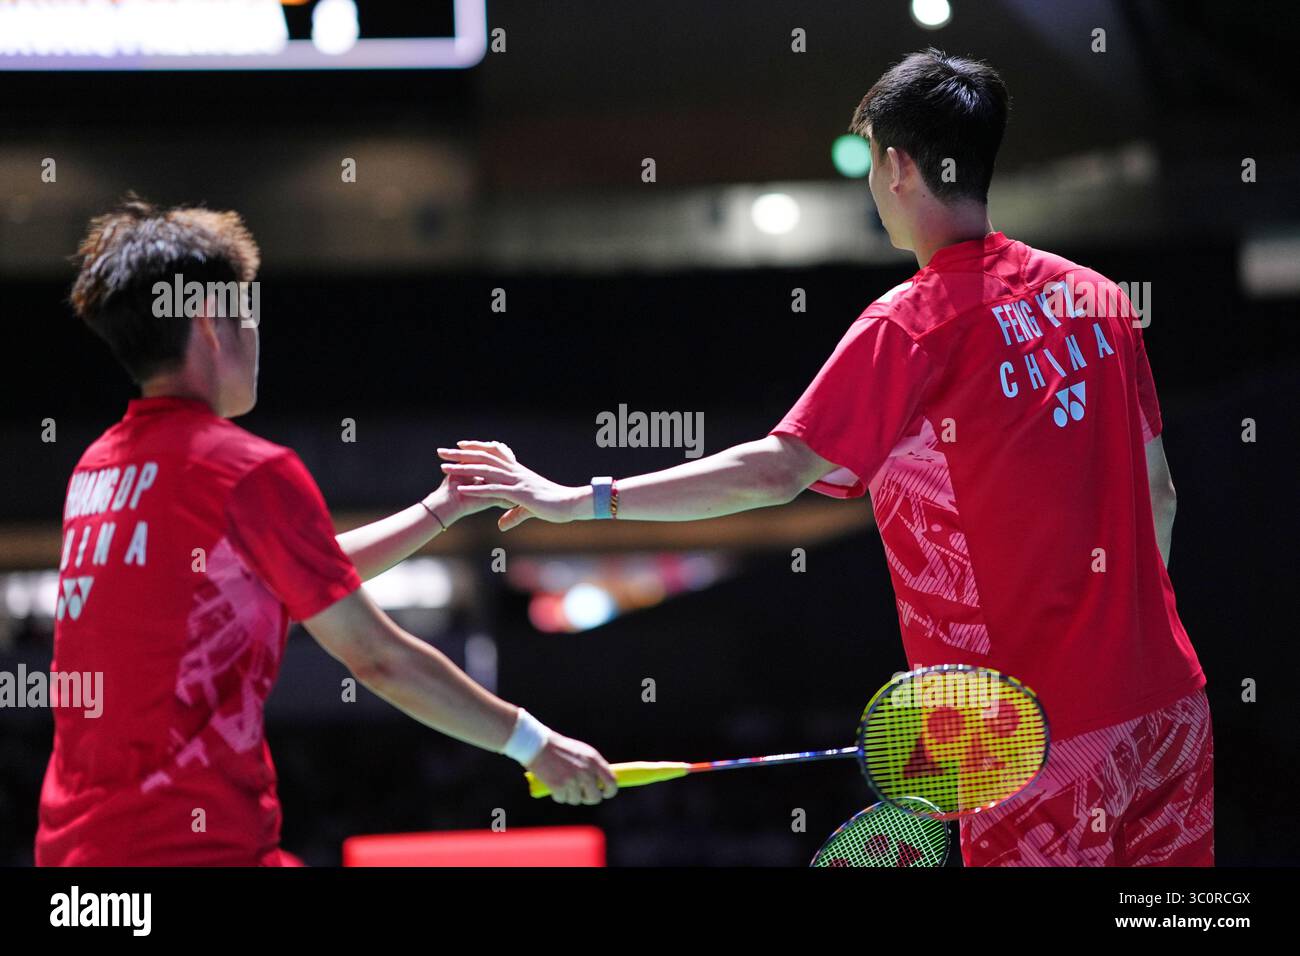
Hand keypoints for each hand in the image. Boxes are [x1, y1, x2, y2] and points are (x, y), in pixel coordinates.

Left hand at [437, 440, 585, 530]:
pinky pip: (493, 490)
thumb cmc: (554, 505)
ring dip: (462, 469)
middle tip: (441, 452)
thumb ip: (513, 514)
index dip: (476, 449)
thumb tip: (501, 525)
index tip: (460, 446)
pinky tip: (461, 489)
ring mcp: (515, 481)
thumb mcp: (529, 510)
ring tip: (443, 468)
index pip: (493, 454)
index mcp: (517, 472)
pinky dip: (476, 489)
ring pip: (484, 471)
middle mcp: (514, 472)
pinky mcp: (518, 493)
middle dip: (460, 455)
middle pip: (483, 458)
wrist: (570, 503)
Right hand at [527, 733, 618, 804]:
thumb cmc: (560, 748)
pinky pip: (562, 799)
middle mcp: (585, 771)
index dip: (610, 791)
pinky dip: (557, 795)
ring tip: (561, 781)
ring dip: (569, 795)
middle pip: (595, 797)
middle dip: (588, 798)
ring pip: (577, 800)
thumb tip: (602, 783)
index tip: (604, 793)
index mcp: (594, 760)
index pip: (611, 781)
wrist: (538, 745)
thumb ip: (593, 766)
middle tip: (581, 794)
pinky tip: (552, 783)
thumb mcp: (582, 752)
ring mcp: (572, 780)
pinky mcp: (559, 787)